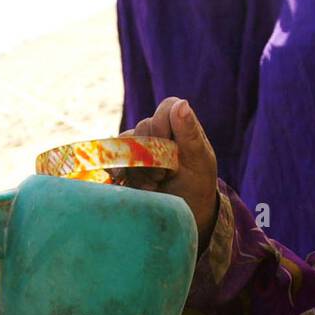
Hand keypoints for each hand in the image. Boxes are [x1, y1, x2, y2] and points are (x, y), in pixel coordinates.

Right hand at [117, 97, 219, 247]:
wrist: (183, 211)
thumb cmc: (197, 184)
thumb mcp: (199, 161)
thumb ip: (190, 133)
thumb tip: (182, 103)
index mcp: (180, 124)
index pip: (166, 107)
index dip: (164, 124)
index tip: (171, 149)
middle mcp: (159, 130)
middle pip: (144, 127)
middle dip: (153, 153)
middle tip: (165, 174)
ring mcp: (140, 145)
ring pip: (128, 143)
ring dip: (140, 167)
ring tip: (156, 184)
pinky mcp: (126, 161)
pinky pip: (115, 158)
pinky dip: (124, 173)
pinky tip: (139, 187)